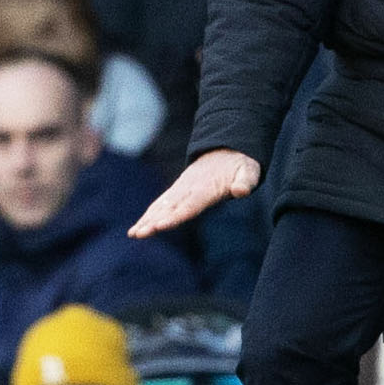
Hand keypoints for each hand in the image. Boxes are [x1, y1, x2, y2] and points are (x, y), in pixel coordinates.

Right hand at [133, 147, 259, 234]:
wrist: (227, 150)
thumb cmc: (240, 166)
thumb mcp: (249, 170)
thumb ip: (246, 181)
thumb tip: (241, 191)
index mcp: (207, 187)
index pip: (190, 204)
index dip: (175, 215)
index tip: (160, 225)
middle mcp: (190, 188)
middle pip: (170, 207)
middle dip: (154, 221)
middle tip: (139, 234)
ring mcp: (181, 189)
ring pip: (161, 206)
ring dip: (146, 220)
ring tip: (133, 234)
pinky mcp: (177, 192)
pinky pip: (160, 204)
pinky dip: (148, 216)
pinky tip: (137, 229)